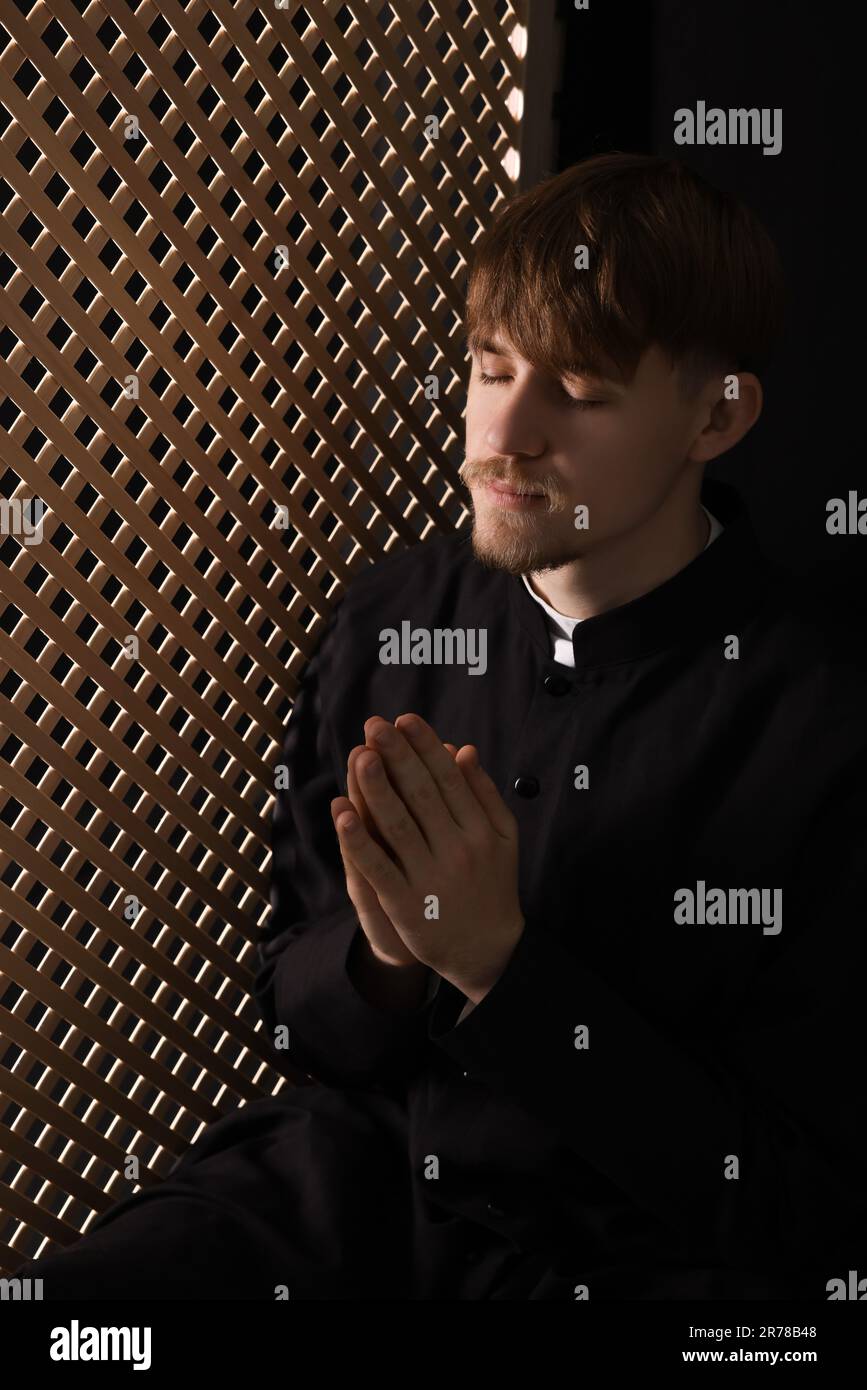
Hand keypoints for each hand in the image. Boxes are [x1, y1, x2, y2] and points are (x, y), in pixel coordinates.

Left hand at [331, 714, 524, 1002]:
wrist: (487, 950)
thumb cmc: (493, 885)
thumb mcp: (503, 837)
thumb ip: (484, 793)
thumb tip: (462, 748)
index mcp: (479, 830)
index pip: (449, 780)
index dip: (425, 748)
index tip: (405, 719)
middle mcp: (457, 850)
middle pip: (422, 796)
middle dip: (397, 757)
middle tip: (375, 725)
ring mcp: (430, 878)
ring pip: (398, 827)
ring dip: (376, 790)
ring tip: (359, 755)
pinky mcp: (405, 905)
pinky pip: (379, 868)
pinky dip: (359, 840)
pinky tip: (341, 812)